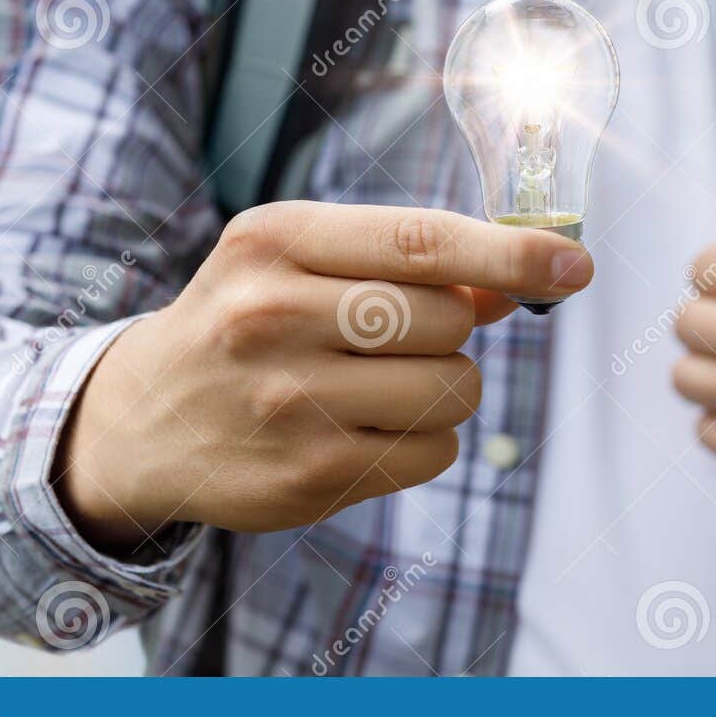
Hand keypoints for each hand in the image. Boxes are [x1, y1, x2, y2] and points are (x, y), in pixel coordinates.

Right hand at [56, 202, 593, 549]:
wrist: (141, 420)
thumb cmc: (244, 320)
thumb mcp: (300, 260)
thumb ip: (407, 260)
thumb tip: (527, 271)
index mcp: (275, 239)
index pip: (422, 240)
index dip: (511, 252)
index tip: (574, 264)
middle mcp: (273, 314)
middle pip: (448, 318)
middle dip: (450, 327)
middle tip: (394, 334)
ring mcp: (287, 401)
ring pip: (453, 389)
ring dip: (445, 386)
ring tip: (380, 383)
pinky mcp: (306, 476)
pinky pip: (435, 454)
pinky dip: (426, 441)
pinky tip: (366, 429)